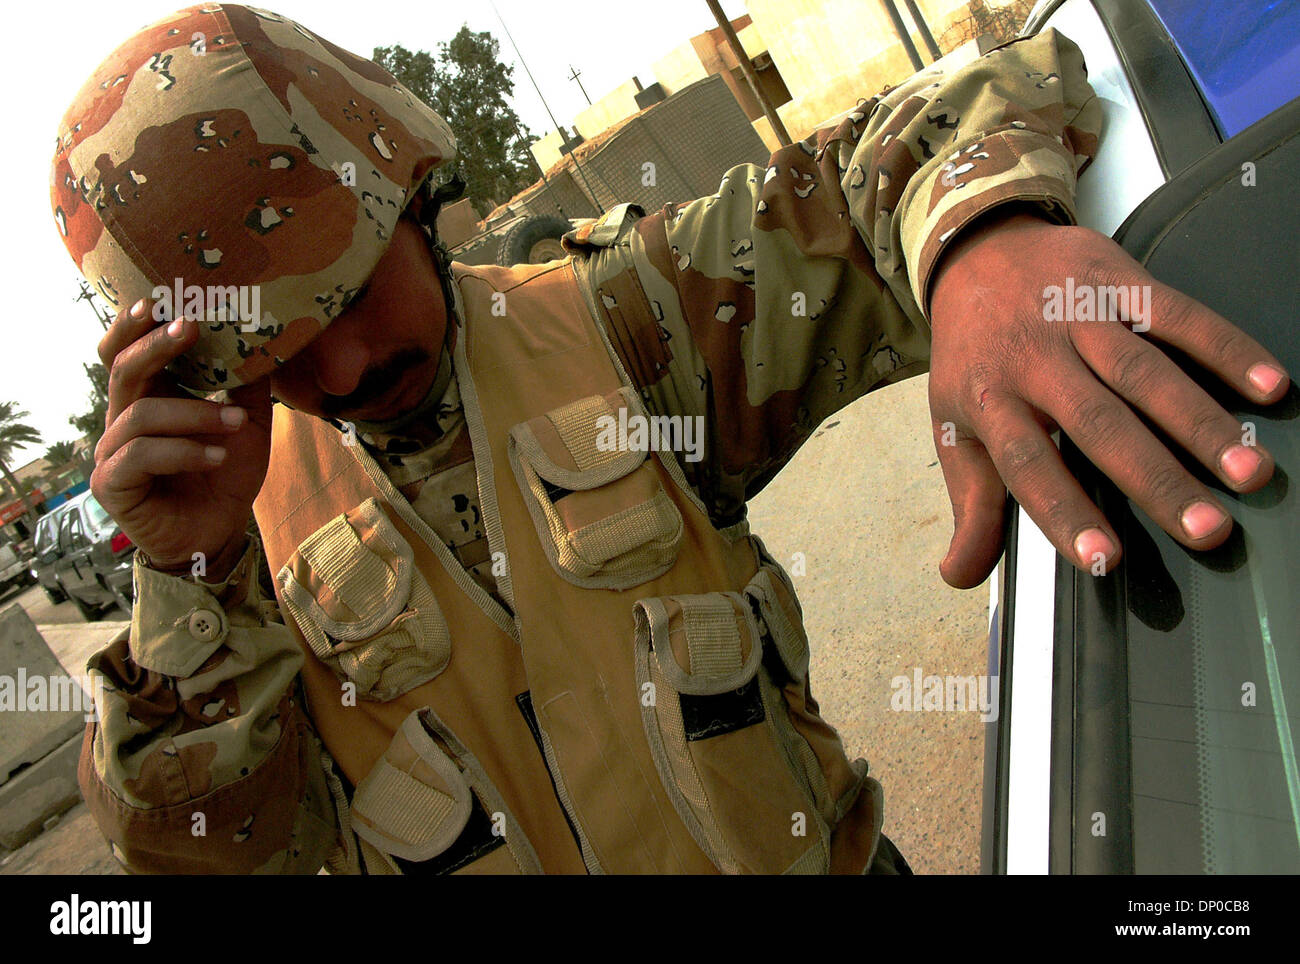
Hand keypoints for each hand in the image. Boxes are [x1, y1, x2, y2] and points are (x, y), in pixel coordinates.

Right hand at [91, 299, 272, 581]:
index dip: (136, 325)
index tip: (163, 298)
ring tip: (234, 422)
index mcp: (148, 397)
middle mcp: (122, 419)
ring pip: (141, 414)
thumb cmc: (225, 474)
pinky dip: (184, 451)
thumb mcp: (244, 422)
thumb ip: (245, 382)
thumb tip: (263, 332)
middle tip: (191, 327)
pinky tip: (217, 455)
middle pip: (122, 369)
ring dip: (194, 413)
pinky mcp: (112, 484)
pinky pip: (141, 456)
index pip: (126, 351)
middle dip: (157, 345)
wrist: (220, 532)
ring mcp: (112, 452)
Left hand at [927, 210, 1289, 588]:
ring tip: (1248, 471)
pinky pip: (1176, 315)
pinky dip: (1224, 348)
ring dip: (1200, 423)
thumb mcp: (952, 424)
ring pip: (1144, 373)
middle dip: (1155, 479)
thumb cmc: (973, 353)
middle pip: (1099, 425)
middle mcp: (1035, 359)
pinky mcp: (1118, 281)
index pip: (1027, 467)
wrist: (976, 252)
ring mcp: (1078, 318)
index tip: (1102, 561)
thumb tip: (960, 575)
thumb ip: (970, 503)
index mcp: (990, 400)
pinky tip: (1267, 385)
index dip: (1064, 515)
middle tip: (1206, 529)